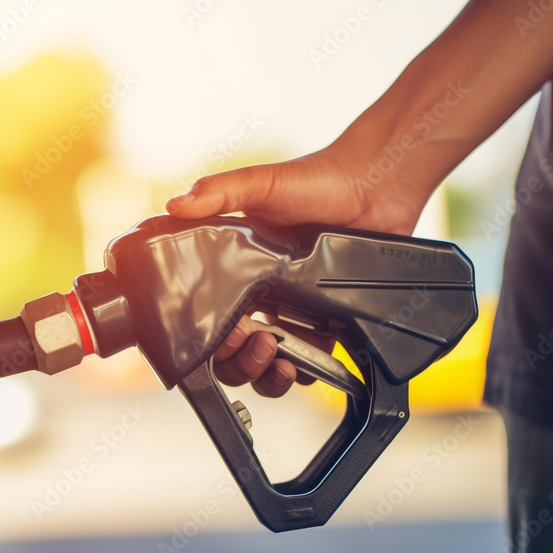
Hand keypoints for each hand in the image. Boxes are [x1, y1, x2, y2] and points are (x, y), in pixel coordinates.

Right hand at [166, 143, 427, 396]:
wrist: (376, 184)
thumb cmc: (317, 178)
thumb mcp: (261, 183)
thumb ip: (219, 192)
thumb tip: (176, 205)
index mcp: (236, 268)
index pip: (208, 317)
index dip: (210, 338)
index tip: (223, 334)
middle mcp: (260, 293)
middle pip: (233, 350)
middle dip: (238, 363)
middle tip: (256, 345)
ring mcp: (292, 309)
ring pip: (266, 361)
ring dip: (265, 374)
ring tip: (278, 361)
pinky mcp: (326, 319)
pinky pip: (309, 359)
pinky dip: (304, 371)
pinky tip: (303, 364)